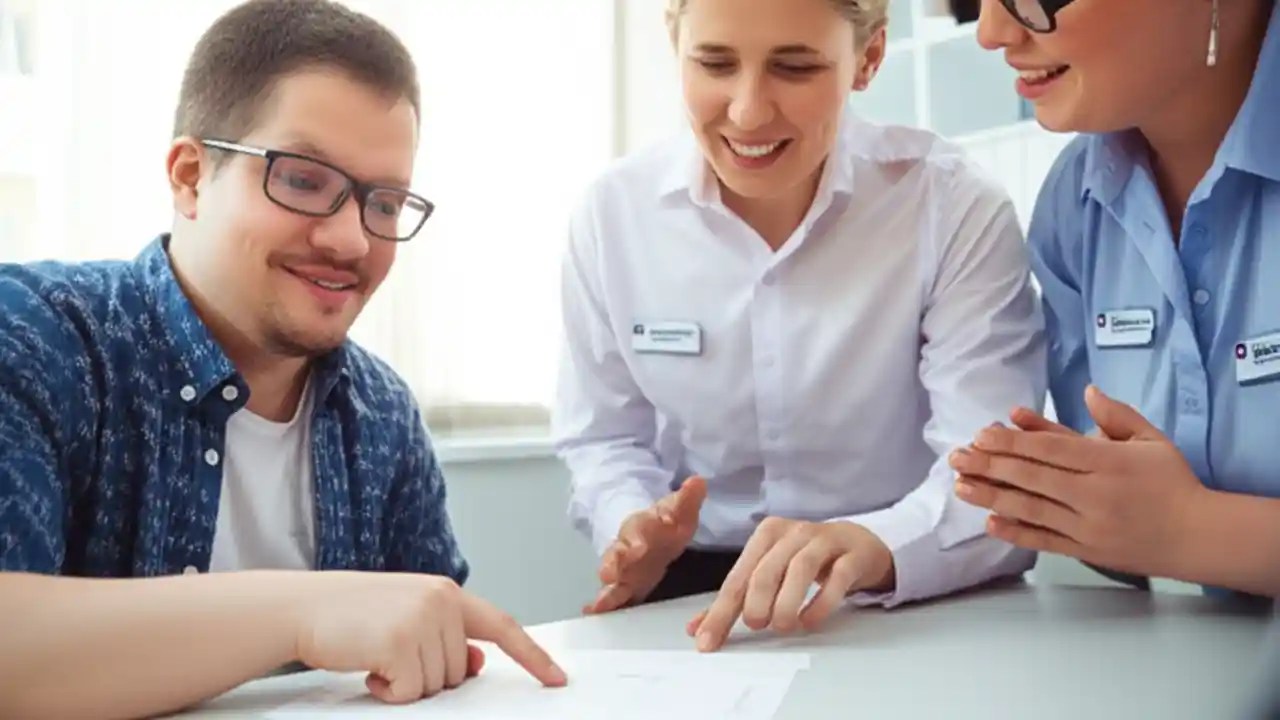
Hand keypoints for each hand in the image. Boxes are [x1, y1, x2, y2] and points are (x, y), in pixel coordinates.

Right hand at [294, 573, 566, 703]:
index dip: (532, 656)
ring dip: (404, 683)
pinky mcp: (398, 643)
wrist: (304, 607)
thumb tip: (476, 664)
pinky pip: (409, 693)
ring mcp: (421, 620)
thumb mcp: (409, 618)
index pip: (503, 627)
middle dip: (427, 675)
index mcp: (448, 593)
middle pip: (460, 671)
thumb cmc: (354, 615)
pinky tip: (367, 667)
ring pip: (436, 686)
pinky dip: (387, 692)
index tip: (557, 679)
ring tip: (375, 654)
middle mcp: (441, 601)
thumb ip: (446, 637)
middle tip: (389, 652)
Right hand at [584, 476, 706, 613]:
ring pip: (612, 580)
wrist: (649, 534)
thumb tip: (698, 482)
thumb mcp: (679, 509)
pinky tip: (592, 612)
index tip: (638, 548)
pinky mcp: (625, 586)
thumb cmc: (664, 524)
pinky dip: (603, 605)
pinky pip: (613, 596)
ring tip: (598, 603)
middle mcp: (626, 549)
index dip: (636, 541)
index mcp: (640, 529)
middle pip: (617, 557)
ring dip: (607, 590)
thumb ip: (687, 498)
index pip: (636, 533)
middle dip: (614, 566)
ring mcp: (623, 570)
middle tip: (609, 576)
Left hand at [686, 518, 893, 651]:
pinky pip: (837, 577)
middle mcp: (793, 533)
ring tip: (782, 626)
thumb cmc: (807, 559)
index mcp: (767, 535)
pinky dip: (821, 602)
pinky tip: (810, 621)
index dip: (720, 611)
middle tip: (755, 625)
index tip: (707, 641)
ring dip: (787, 602)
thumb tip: (697, 629)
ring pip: (800, 569)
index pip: (738, 577)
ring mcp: (825, 541)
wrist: (859, 543)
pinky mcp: (852, 555)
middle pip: (766, 569)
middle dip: (756, 601)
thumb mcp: (770, 571)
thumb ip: (736, 599)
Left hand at [949, 385, 1207, 578]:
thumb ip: (1116, 416)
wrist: (1198, 536)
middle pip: (1033, 478)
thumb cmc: (1173, 483)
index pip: (1052, 449)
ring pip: (1032, 510)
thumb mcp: (1151, 440)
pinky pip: (1045, 542)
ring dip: (992, 496)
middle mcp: (1094, 495)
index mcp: (1109, 463)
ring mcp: (1088, 527)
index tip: (982, 435)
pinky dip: (1017, 532)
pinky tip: (991, 522)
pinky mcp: (1087, 552)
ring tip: (960, 486)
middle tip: (956, 457)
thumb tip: (1088, 391)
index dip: (1014, 441)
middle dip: (990, 466)